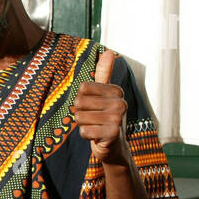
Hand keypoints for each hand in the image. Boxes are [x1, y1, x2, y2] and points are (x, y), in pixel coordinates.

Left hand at [73, 48, 127, 165]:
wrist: (113, 146)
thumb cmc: (103, 118)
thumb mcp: (103, 95)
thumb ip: (103, 74)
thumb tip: (109, 52)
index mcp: (116, 90)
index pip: (82, 88)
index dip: (81, 99)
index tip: (93, 107)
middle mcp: (120, 102)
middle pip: (79, 102)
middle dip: (80, 114)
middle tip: (93, 119)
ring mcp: (118, 118)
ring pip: (80, 118)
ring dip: (83, 125)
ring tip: (95, 127)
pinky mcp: (113, 134)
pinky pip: (84, 131)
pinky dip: (86, 135)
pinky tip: (97, 137)